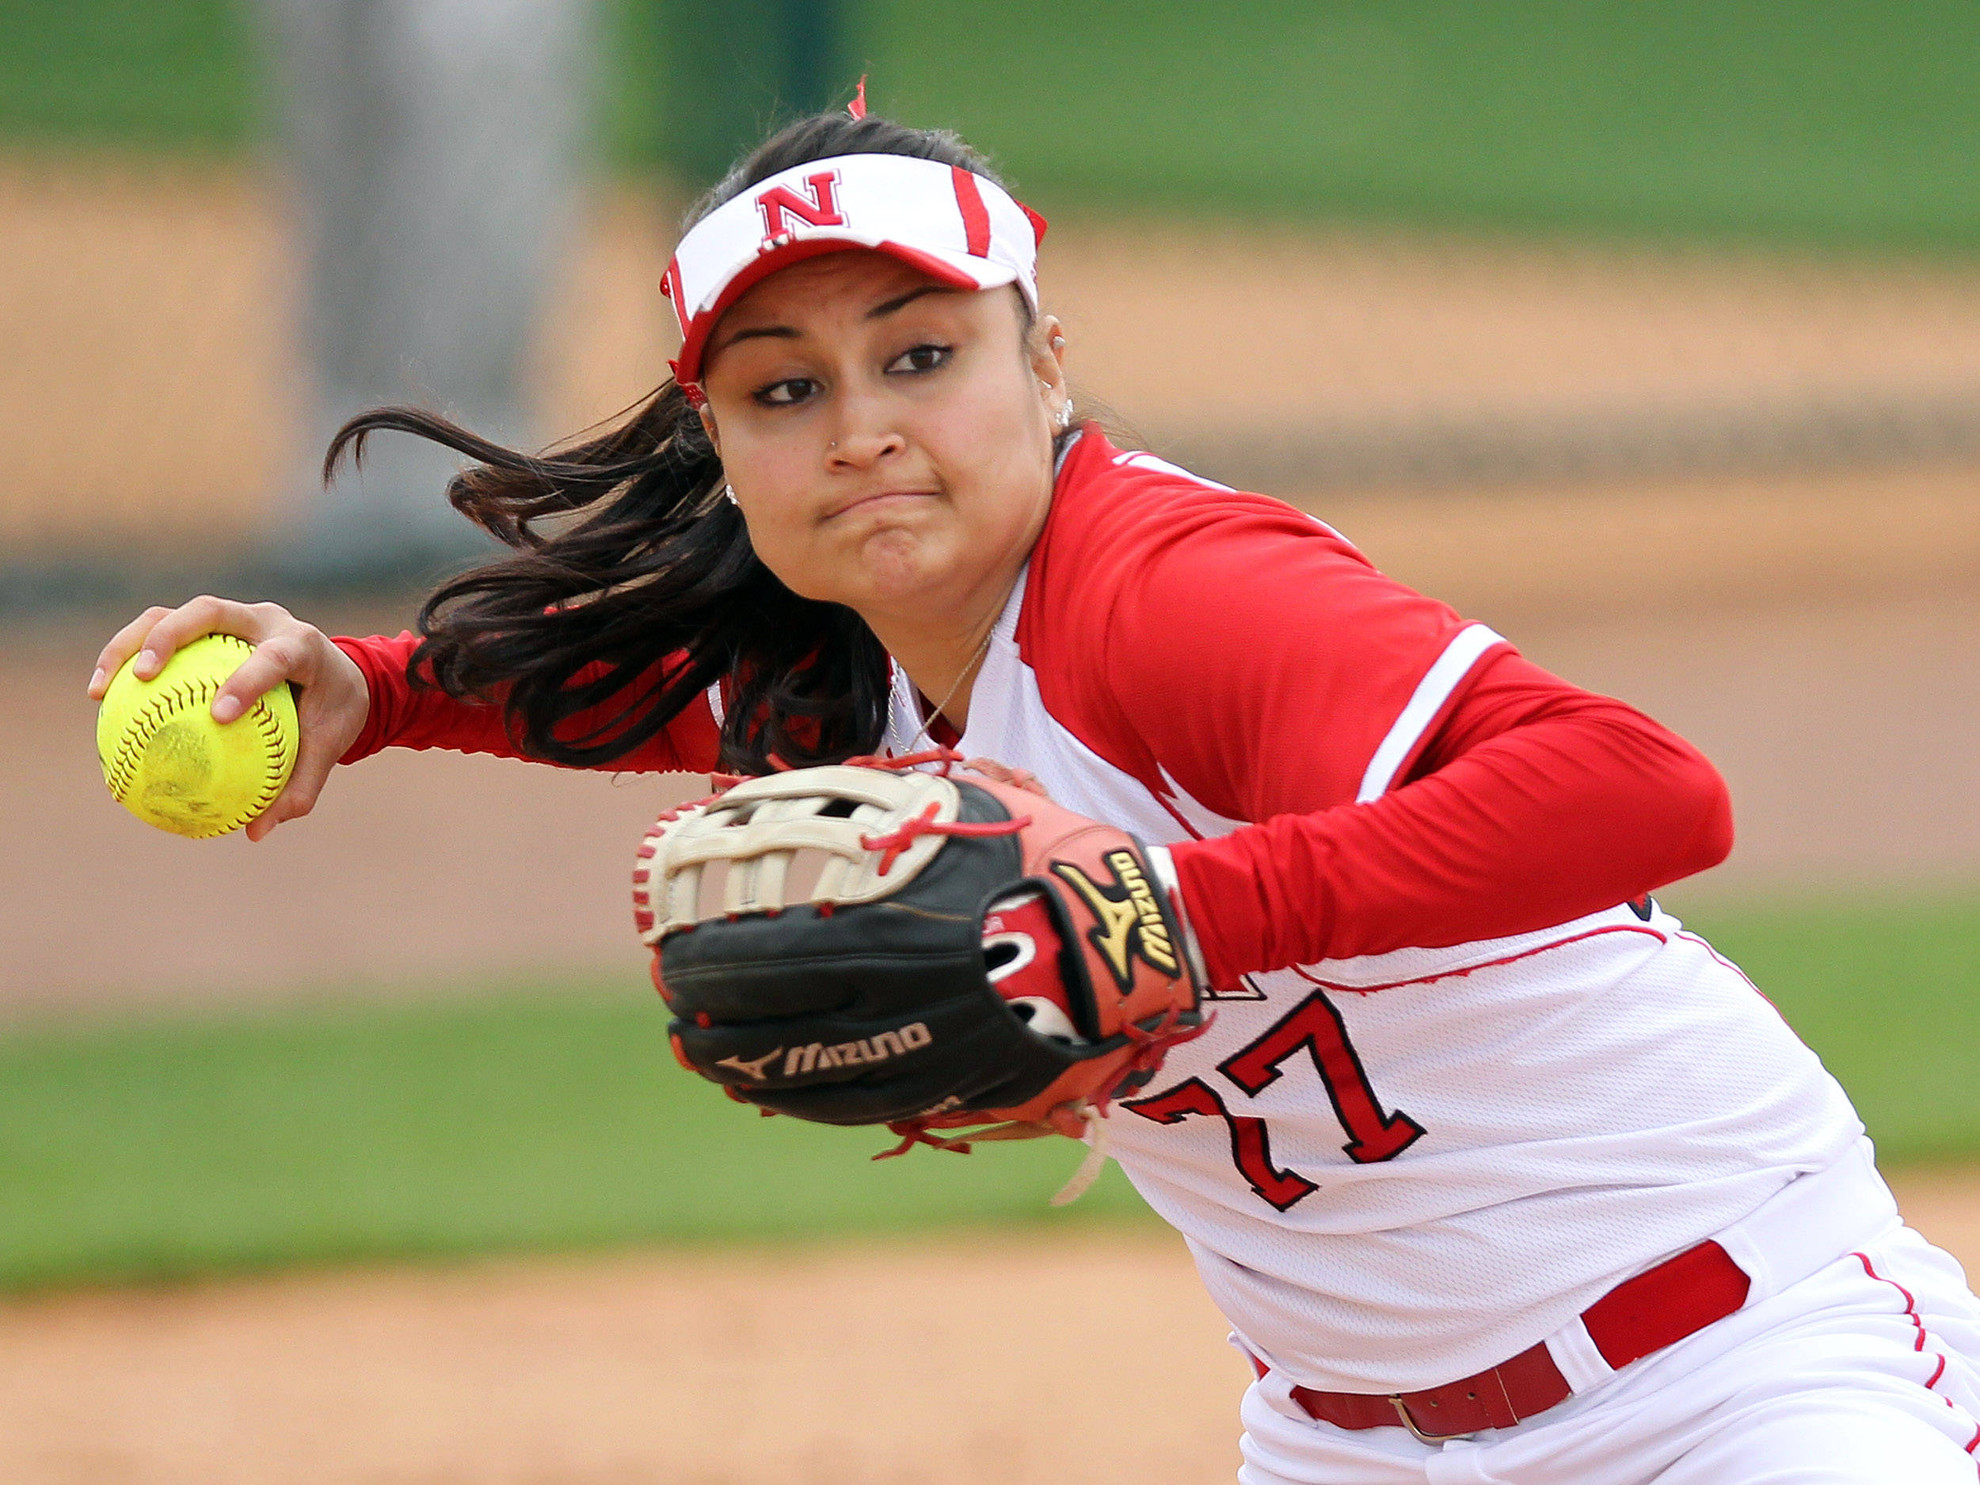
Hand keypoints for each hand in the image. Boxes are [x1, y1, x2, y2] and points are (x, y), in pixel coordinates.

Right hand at [88, 596, 371, 840]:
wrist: (340, 675)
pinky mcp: (210, 623)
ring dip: (130, 644)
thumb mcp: (329, 748)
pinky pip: (161, 631)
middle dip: (171, 637)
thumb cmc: (332, 714)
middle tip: (144, 678)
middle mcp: (266, 620)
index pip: (275, 656)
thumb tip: (256, 832)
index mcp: (304, 646)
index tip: (219, 716)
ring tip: (101, 689)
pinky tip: (102, 696)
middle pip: (210, 610)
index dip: (247, 680)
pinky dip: (128, 656)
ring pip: (173, 613)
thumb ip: (299, 787)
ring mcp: (235, 616)